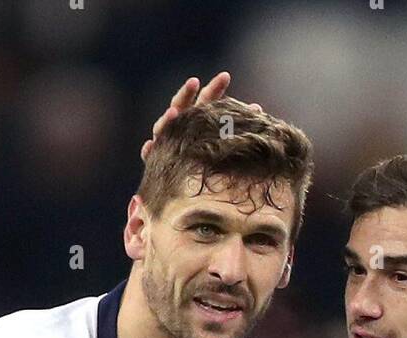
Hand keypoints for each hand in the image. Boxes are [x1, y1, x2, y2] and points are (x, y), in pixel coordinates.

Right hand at [140, 72, 262, 160]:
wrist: (186, 191)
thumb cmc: (209, 165)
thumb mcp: (221, 143)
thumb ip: (233, 126)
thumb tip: (257, 108)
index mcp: (196, 120)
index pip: (204, 100)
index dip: (214, 89)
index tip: (225, 76)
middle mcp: (179, 127)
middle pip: (182, 105)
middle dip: (187, 93)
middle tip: (194, 81)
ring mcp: (165, 142)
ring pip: (163, 126)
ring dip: (167, 118)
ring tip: (173, 113)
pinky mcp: (155, 161)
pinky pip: (150, 155)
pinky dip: (149, 150)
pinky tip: (149, 146)